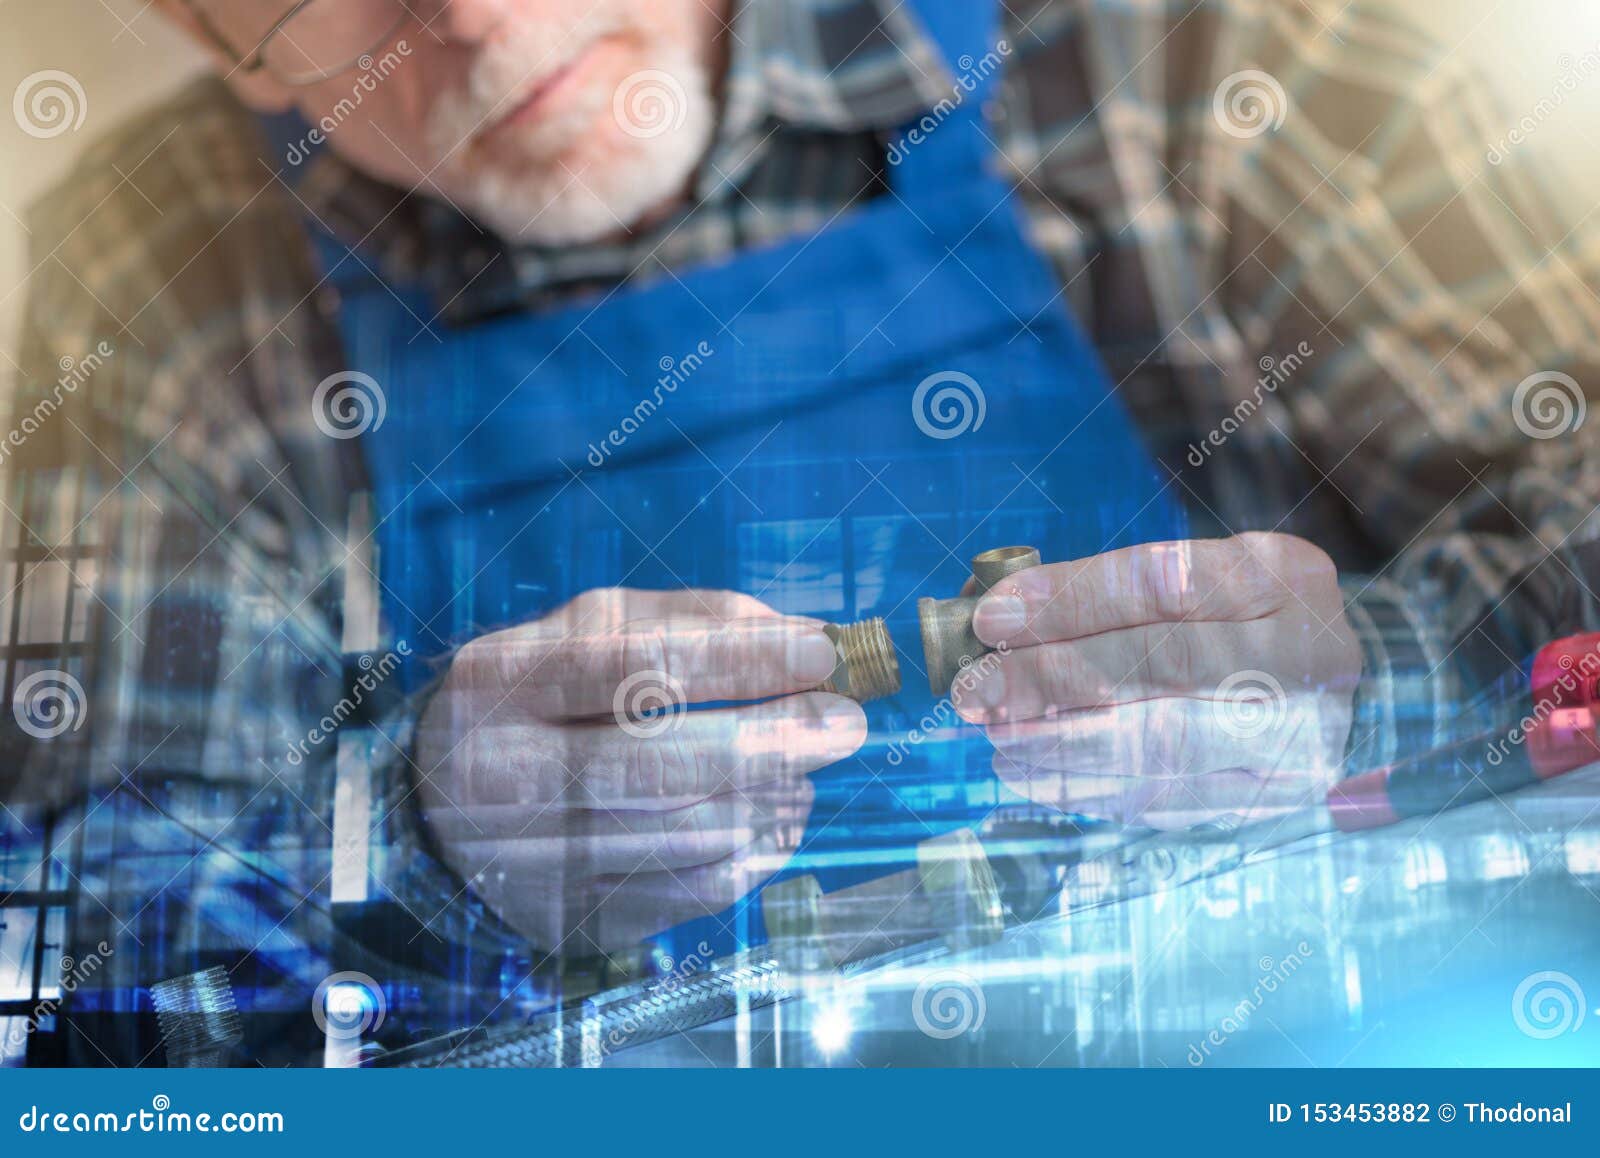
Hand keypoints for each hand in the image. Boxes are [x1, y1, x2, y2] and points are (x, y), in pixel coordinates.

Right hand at [414, 588, 864, 952]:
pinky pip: (684, 896)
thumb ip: (687, 620)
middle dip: (772, 741)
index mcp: (500, 679)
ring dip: (770, 801)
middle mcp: (500, 772)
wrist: (441, 801)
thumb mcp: (588, 631)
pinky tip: (777, 822)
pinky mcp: (568, 917)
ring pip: (681, 837)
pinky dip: (751, 858)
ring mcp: (529, 858)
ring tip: (812, 770)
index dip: (737, 660)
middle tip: (845, 724)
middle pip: (658, 763)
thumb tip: (799, 634)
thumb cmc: (542, 695)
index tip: (820, 653)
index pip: (632, 665)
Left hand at [956, 534, 1360, 829]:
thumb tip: (999, 618)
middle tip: (976, 690)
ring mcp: (1302, 735)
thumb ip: (1112, 592)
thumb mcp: (1198, 579)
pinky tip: (1031, 772)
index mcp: (1286, 577)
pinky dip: (1085, 787)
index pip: (1166, 583)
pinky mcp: (1274, 801)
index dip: (1073, 600)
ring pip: (1161, 743)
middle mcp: (1310, 654)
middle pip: (1164, 666)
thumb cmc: (1237, 622)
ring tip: (995, 733)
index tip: (993, 616)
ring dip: (1057, 742)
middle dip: (1052, 677)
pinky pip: (1163, 799)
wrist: (1328, 694)